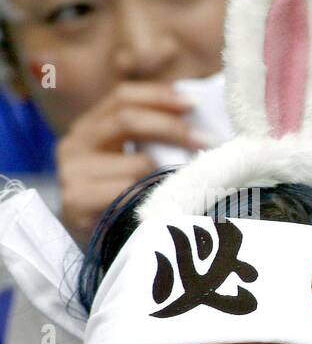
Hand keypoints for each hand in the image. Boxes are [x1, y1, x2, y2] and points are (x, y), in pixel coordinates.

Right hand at [55, 82, 205, 247]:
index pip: (122, 97)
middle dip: (173, 128)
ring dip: (168, 174)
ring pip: (135, 162)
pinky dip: (152, 197)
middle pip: (127, 120)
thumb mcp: (136, 162)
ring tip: (190, 186)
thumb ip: (154, 139)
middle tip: (207, 141)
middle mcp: (74, 143)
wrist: (101, 247)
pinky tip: (165, 205)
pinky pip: (128, 192)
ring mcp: (71, 171)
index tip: (193, 104)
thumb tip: (201, 120)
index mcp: (91, 127)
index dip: (158, 96)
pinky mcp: (75, 199)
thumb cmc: (126, 201)